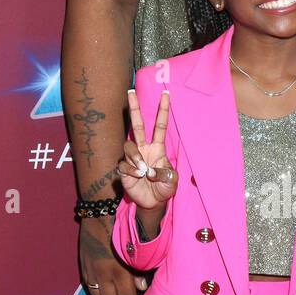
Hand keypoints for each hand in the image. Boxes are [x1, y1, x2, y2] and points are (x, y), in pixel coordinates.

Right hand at [80, 216, 147, 294]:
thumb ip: (139, 270)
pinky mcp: (83, 265)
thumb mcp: (135, 249)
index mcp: (118, 270)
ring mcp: (91, 270)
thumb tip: (141, 287)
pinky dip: (98, 294)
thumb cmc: (123, 226)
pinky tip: (105, 294)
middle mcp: (103, 274)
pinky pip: (90, 287)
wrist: (99, 211)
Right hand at [116, 88, 177, 210]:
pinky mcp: (124, 170)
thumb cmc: (164, 187)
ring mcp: (133, 158)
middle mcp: (144, 149)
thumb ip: (165, 173)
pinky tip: (138, 176)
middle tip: (131, 92)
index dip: (163, 110)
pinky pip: (124, 164)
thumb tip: (149, 169)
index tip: (166, 94)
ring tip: (143, 170)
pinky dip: (131, 170)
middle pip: (137, 125)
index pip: (159, 126)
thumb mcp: (172, 181)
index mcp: (157, 148)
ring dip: (135, 157)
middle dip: (134, 109)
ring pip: (128, 146)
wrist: (153, 202)